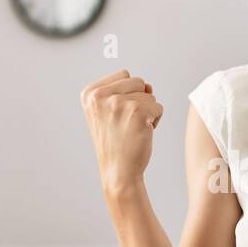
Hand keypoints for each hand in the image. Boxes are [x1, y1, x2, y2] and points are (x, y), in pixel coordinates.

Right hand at [80, 69, 164, 194]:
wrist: (118, 171)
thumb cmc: (116, 142)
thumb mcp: (110, 112)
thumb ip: (126, 91)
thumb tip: (149, 86)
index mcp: (89, 93)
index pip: (123, 75)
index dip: (127, 94)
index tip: (116, 115)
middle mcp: (100, 95)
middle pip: (137, 81)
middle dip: (139, 101)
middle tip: (126, 123)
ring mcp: (118, 103)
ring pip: (149, 95)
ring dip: (147, 112)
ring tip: (132, 129)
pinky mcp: (137, 112)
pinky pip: (158, 107)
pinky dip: (155, 120)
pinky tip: (141, 133)